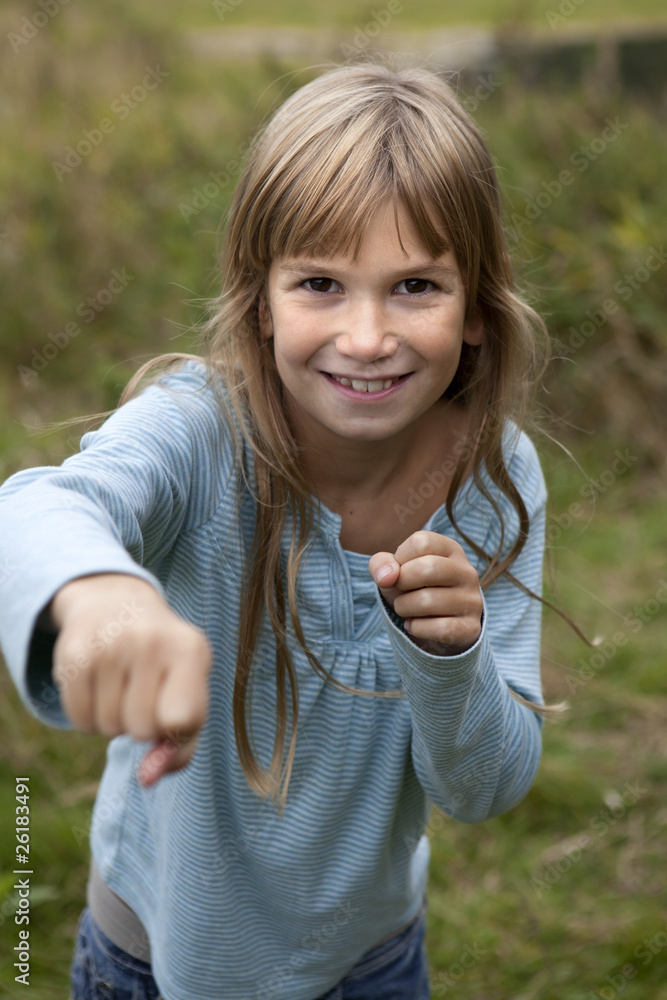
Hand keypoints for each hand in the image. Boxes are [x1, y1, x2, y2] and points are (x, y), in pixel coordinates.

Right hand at [50, 574, 211, 785]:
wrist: (118, 607)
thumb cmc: (165, 665)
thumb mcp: (189, 693)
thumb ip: (180, 745)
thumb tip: (147, 779)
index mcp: (190, 649)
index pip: (182, 719)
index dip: (175, 731)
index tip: (174, 716)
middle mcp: (150, 641)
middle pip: (142, 730)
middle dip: (143, 726)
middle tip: (145, 695)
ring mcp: (108, 645)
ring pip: (108, 728)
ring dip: (115, 721)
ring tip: (123, 687)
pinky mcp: (72, 655)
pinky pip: (78, 720)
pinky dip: (89, 717)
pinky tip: (99, 687)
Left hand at [368, 531, 482, 654]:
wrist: (434, 627)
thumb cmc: (412, 589)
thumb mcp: (394, 571)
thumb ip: (381, 564)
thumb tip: (386, 577)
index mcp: (450, 550)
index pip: (421, 542)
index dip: (400, 557)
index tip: (399, 570)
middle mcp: (467, 572)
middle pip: (427, 568)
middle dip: (401, 582)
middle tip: (399, 591)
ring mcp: (472, 600)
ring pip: (428, 601)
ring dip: (404, 607)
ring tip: (404, 609)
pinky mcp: (471, 627)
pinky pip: (440, 628)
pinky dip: (416, 628)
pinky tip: (412, 625)